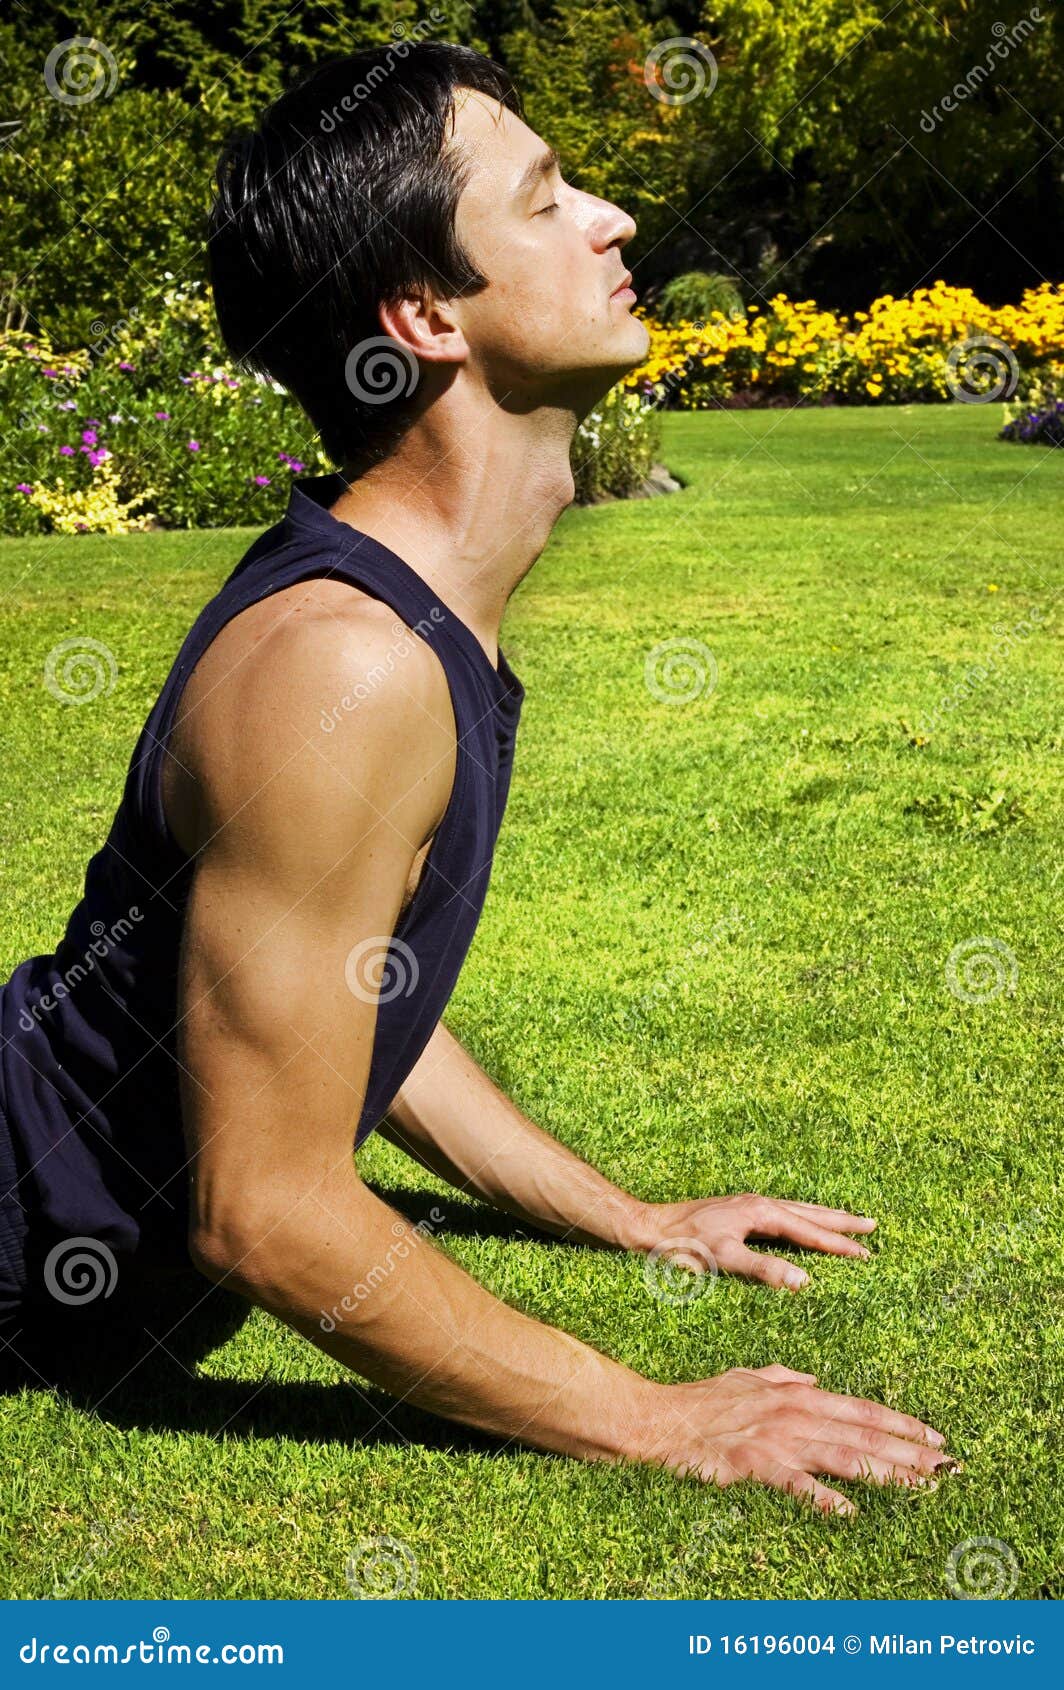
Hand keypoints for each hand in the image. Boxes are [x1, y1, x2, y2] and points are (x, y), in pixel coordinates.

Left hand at [637, 1193, 877, 1289]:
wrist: (648, 1227)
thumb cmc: (682, 1246)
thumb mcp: (723, 1260)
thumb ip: (764, 1271)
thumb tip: (804, 1282)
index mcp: (760, 1212)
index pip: (808, 1231)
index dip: (838, 1244)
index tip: (867, 1253)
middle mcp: (759, 1203)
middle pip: (809, 1213)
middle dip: (840, 1221)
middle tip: (873, 1225)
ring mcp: (749, 1205)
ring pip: (797, 1210)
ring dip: (824, 1216)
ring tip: (848, 1219)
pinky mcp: (739, 1211)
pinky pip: (782, 1213)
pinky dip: (802, 1218)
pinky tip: (801, 1223)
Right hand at [637, 1364, 956, 1515]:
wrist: (658, 1418)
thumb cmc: (700, 1400)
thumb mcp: (746, 1378)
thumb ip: (783, 1378)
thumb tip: (813, 1380)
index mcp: (798, 1394)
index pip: (863, 1409)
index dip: (902, 1423)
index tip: (936, 1437)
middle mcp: (795, 1412)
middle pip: (865, 1433)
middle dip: (911, 1451)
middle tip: (950, 1468)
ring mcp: (776, 1438)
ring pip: (843, 1456)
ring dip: (886, 1472)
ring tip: (921, 1487)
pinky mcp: (753, 1463)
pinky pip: (795, 1484)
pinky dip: (822, 1498)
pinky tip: (849, 1512)